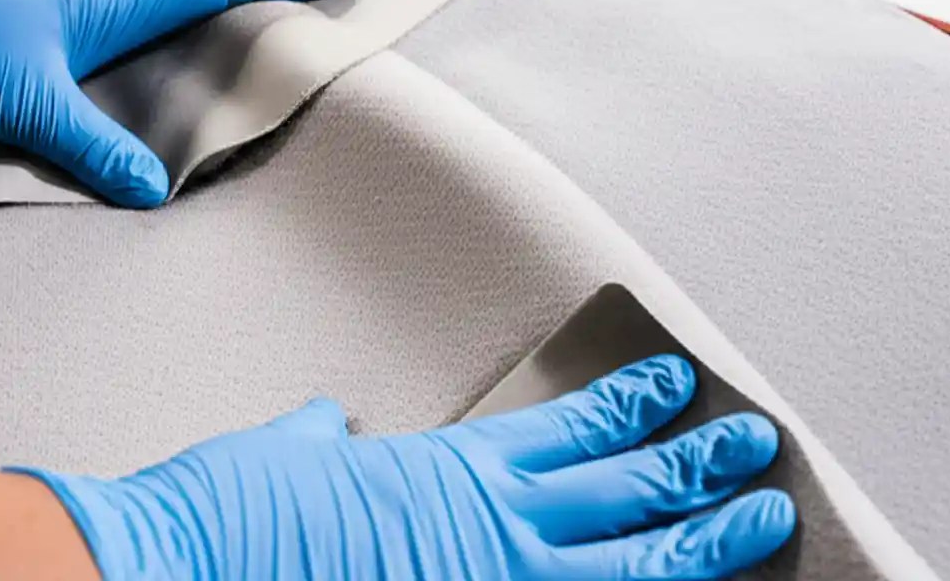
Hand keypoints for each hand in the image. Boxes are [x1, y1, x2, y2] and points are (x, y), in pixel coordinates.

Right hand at [12, 355, 794, 579]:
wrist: (187, 561)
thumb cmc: (237, 509)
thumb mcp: (288, 454)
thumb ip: (323, 441)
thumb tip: (328, 426)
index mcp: (451, 470)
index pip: (569, 429)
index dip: (629, 406)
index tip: (671, 386)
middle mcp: (490, 527)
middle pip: (623, 491)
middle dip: (696, 466)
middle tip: (752, 446)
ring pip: (631, 565)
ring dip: (703, 539)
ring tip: (761, 516)